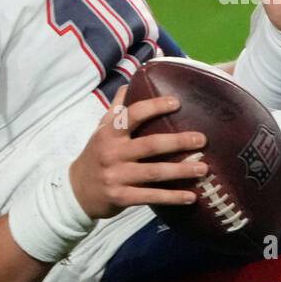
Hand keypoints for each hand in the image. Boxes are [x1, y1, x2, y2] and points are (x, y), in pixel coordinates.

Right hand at [69, 86, 208, 219]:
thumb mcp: (100, 131)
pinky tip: (191, 197)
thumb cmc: (95, 155)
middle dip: (179, 141)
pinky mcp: (121, 198)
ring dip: (181, 171)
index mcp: (109, 133)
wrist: (76, 192)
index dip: (154, 107)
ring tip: (203, 168)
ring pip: (154, 172)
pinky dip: (172, 197)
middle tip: (202, 139)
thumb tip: (130, 84)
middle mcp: (112, 153)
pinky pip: (150, 197)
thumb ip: (117, 110)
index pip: (132, 115)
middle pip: (151, 145)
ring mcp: (116, 177)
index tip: (176, 102)